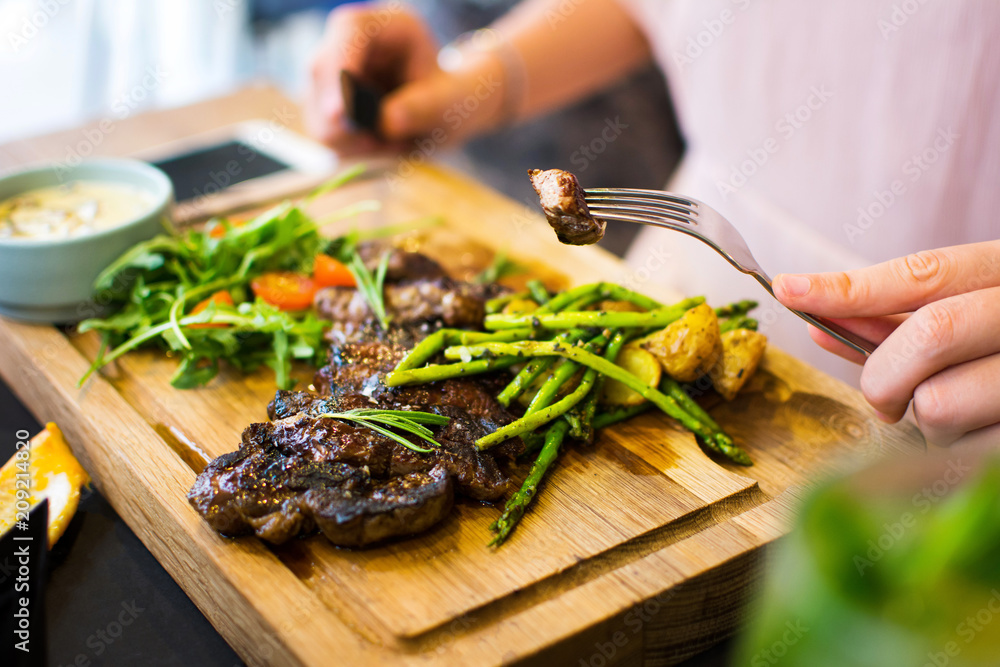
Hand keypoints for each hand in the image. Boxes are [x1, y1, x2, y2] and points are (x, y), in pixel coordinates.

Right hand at [305, 3, 504, 152]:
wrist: (446, 113)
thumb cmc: (453, 98)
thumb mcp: (452, 101)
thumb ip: (425, 107)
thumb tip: (387, 121)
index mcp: (386, 25)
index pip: (349, 29)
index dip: (340, 66)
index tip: (341, 111)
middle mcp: (351, 42)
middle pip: (322, 72)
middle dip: (348, 119)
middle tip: (390, 143)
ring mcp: (332, 74)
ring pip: (318, 112)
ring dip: (355, 142)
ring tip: (395, 143)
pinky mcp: (325, 104)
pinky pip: (324, 135)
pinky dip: (353, 151)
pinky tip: (381, 146)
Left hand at [773, 241, 999, 446]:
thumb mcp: (967, 315)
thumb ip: (896, 318)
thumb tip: (815, 319)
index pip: (925, 274)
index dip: (850, 286)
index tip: (787, 288)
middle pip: (929, 336)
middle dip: (884, 375)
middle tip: (887, 397)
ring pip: (940, 406)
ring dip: (927, 424)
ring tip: (959, 416)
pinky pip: (963, 455)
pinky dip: (956, 453)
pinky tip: (980, 434)